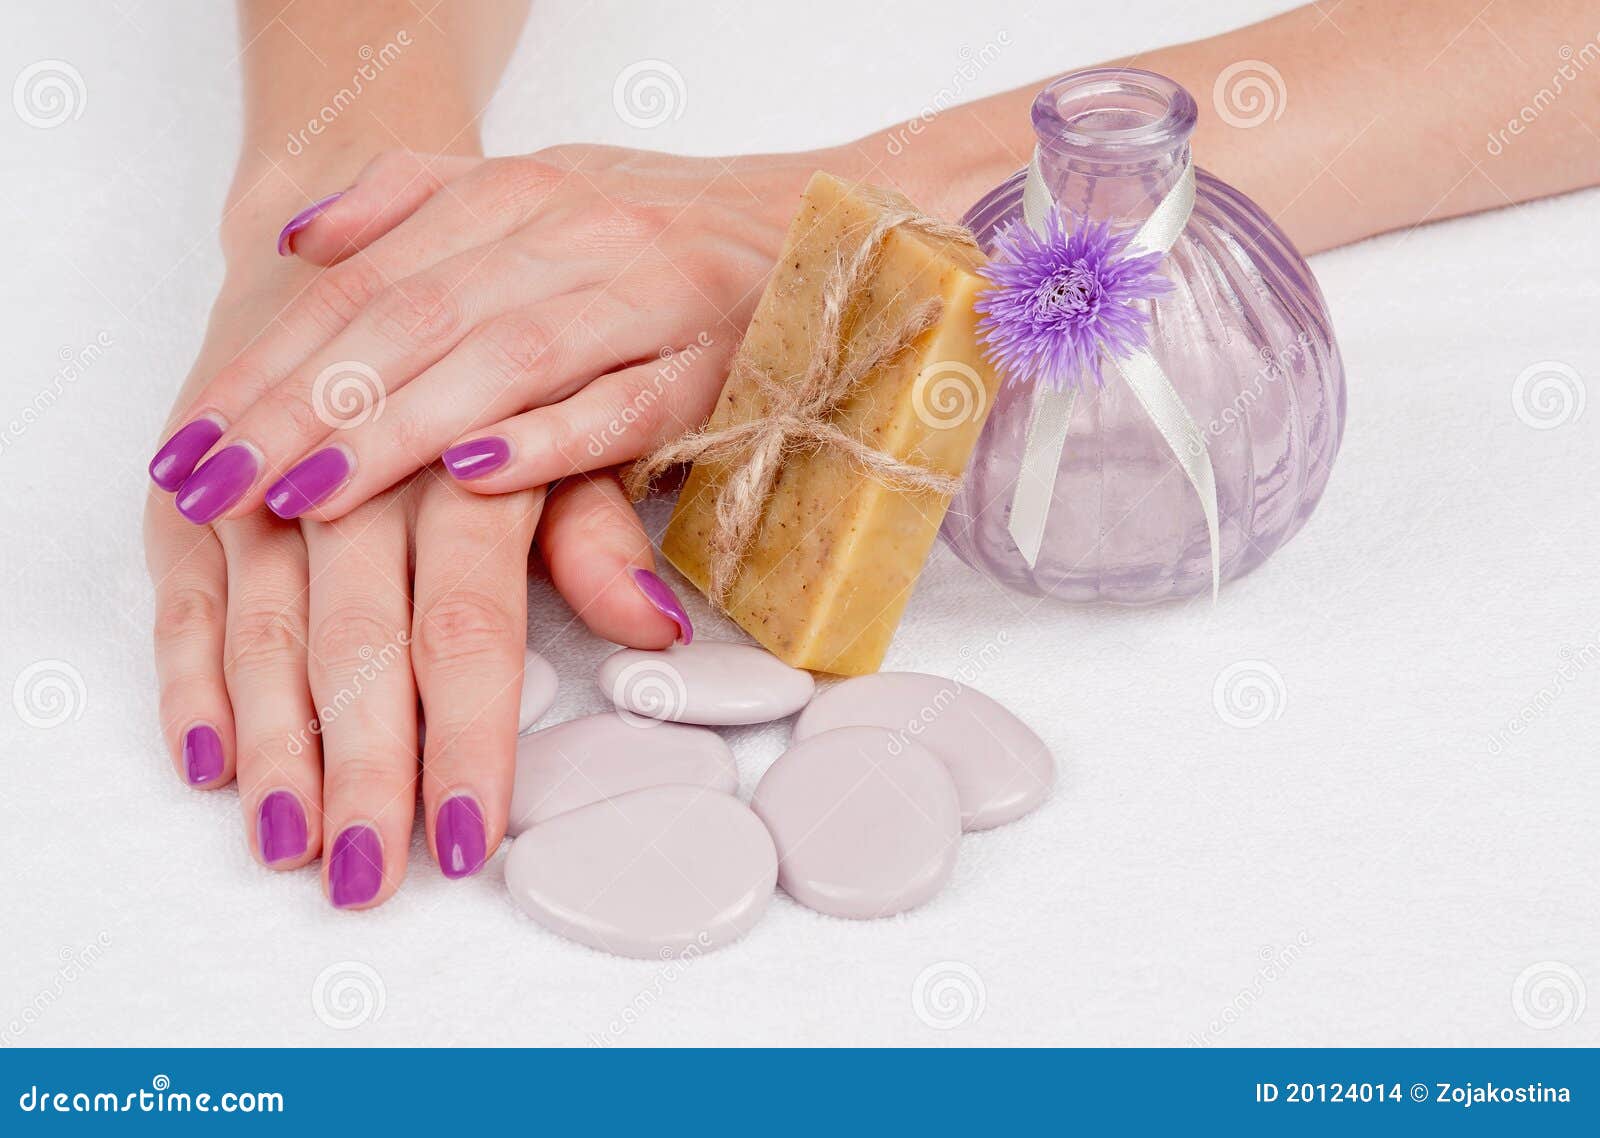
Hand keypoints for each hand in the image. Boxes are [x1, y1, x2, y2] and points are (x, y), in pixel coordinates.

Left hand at [147, 145, 827, 523]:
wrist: (821, 222)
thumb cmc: (664, 229)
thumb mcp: (537, 190)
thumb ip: (418, 203)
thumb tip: (298, 239)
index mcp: (515, 196)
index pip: (363, 283)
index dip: (270, 361)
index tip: (193, 440)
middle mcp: (570, 235)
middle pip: (411, 321)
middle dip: (302, 408)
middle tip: (217, 484)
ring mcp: (646, 297)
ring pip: (503, 359)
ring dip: (399, 430)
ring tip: (309, 497)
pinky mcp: (716, 366)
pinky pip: (626, 405)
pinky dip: (553, 441)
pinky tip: (477, 479)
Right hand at [147, 268, 689, 907]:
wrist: (385, 216)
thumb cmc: (506, 351)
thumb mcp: (574, 429)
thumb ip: (599, 533)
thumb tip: (655, 631)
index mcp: (471, 459)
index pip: (468, 623)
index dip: (466, 736)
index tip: (465, 839)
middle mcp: (367, 466)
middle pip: (361, 637)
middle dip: (363, 767)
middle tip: (367, 878)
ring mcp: (274, 463)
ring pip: (269, 621)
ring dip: (274, 740)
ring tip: (284, 842)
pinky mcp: (206, 476)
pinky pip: (184, 576)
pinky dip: (188, 667)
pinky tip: (205, 754)